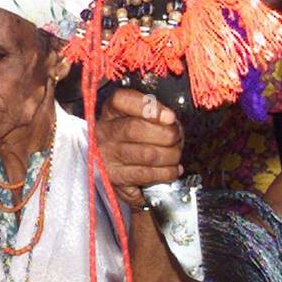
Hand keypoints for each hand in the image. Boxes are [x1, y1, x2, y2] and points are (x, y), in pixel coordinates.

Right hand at [95, 89, 183, 206]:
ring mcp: (107, 158)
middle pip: (134, 129)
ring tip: (175, 155)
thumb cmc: (131, 137)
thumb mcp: (138, 117)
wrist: (111, 164)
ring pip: (146, 155)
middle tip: (177, 137)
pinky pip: (147, 176)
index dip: (148, 107)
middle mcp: (105, 134)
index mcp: (111, 112)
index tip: (169, 116)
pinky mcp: (116, 180)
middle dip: (166, 134)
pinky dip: (167, 173)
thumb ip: (154, 113)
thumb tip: (170, 120)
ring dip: (170, 155)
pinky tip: (172, 169)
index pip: (121, 100)